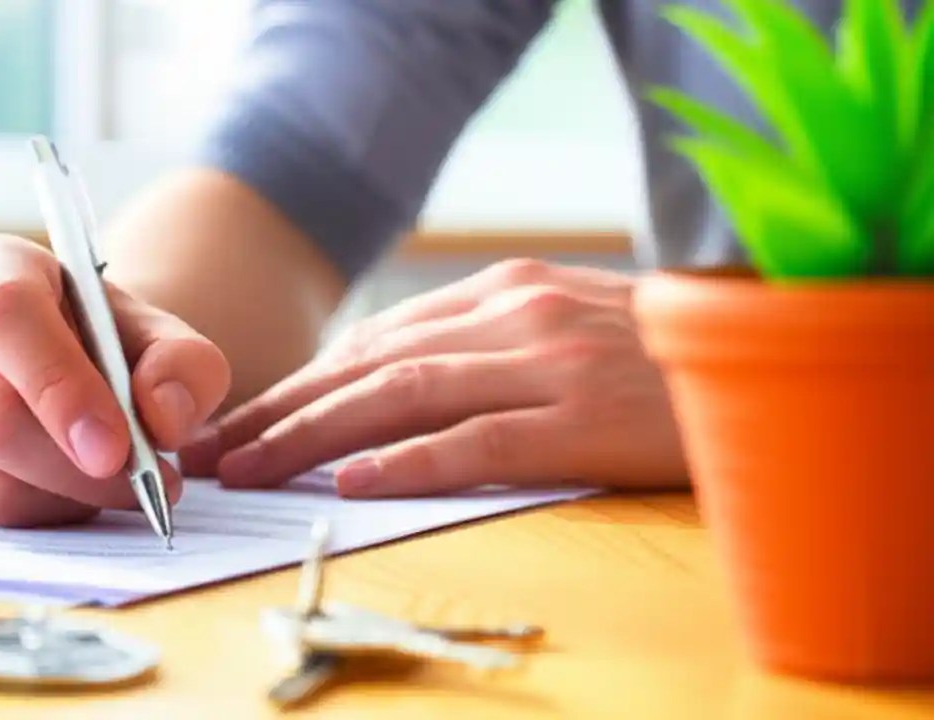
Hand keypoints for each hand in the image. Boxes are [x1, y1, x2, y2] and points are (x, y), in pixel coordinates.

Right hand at [0, 234, 229, 525]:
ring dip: (63, 498)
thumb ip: (185, 367)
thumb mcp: (163, 338)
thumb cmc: (107, 345)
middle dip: (76, 467)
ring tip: (112, 483)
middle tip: (145, 484)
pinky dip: (32, 516)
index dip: (59, 387)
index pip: (4, 317)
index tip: (114, 448)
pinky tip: (66, 491)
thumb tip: (163, 417)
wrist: (63, 367)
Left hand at [180, 259, 685, 496]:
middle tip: (214, 448)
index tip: (239, 419)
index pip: (373, 341)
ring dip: (314, 433)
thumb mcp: (557, 326)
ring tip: (251, 466)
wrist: (761, 353)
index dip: (298, 384)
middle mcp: (512, 315)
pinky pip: (476, 439)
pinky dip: (407, 459)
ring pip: (402, 394)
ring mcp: (547, 362)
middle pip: (368, 364)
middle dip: (281, 409)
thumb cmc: (647, 356)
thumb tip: (381, 391)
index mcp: (501, 292)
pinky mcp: (583, 416)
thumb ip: (477, 346)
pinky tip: (351, 480)